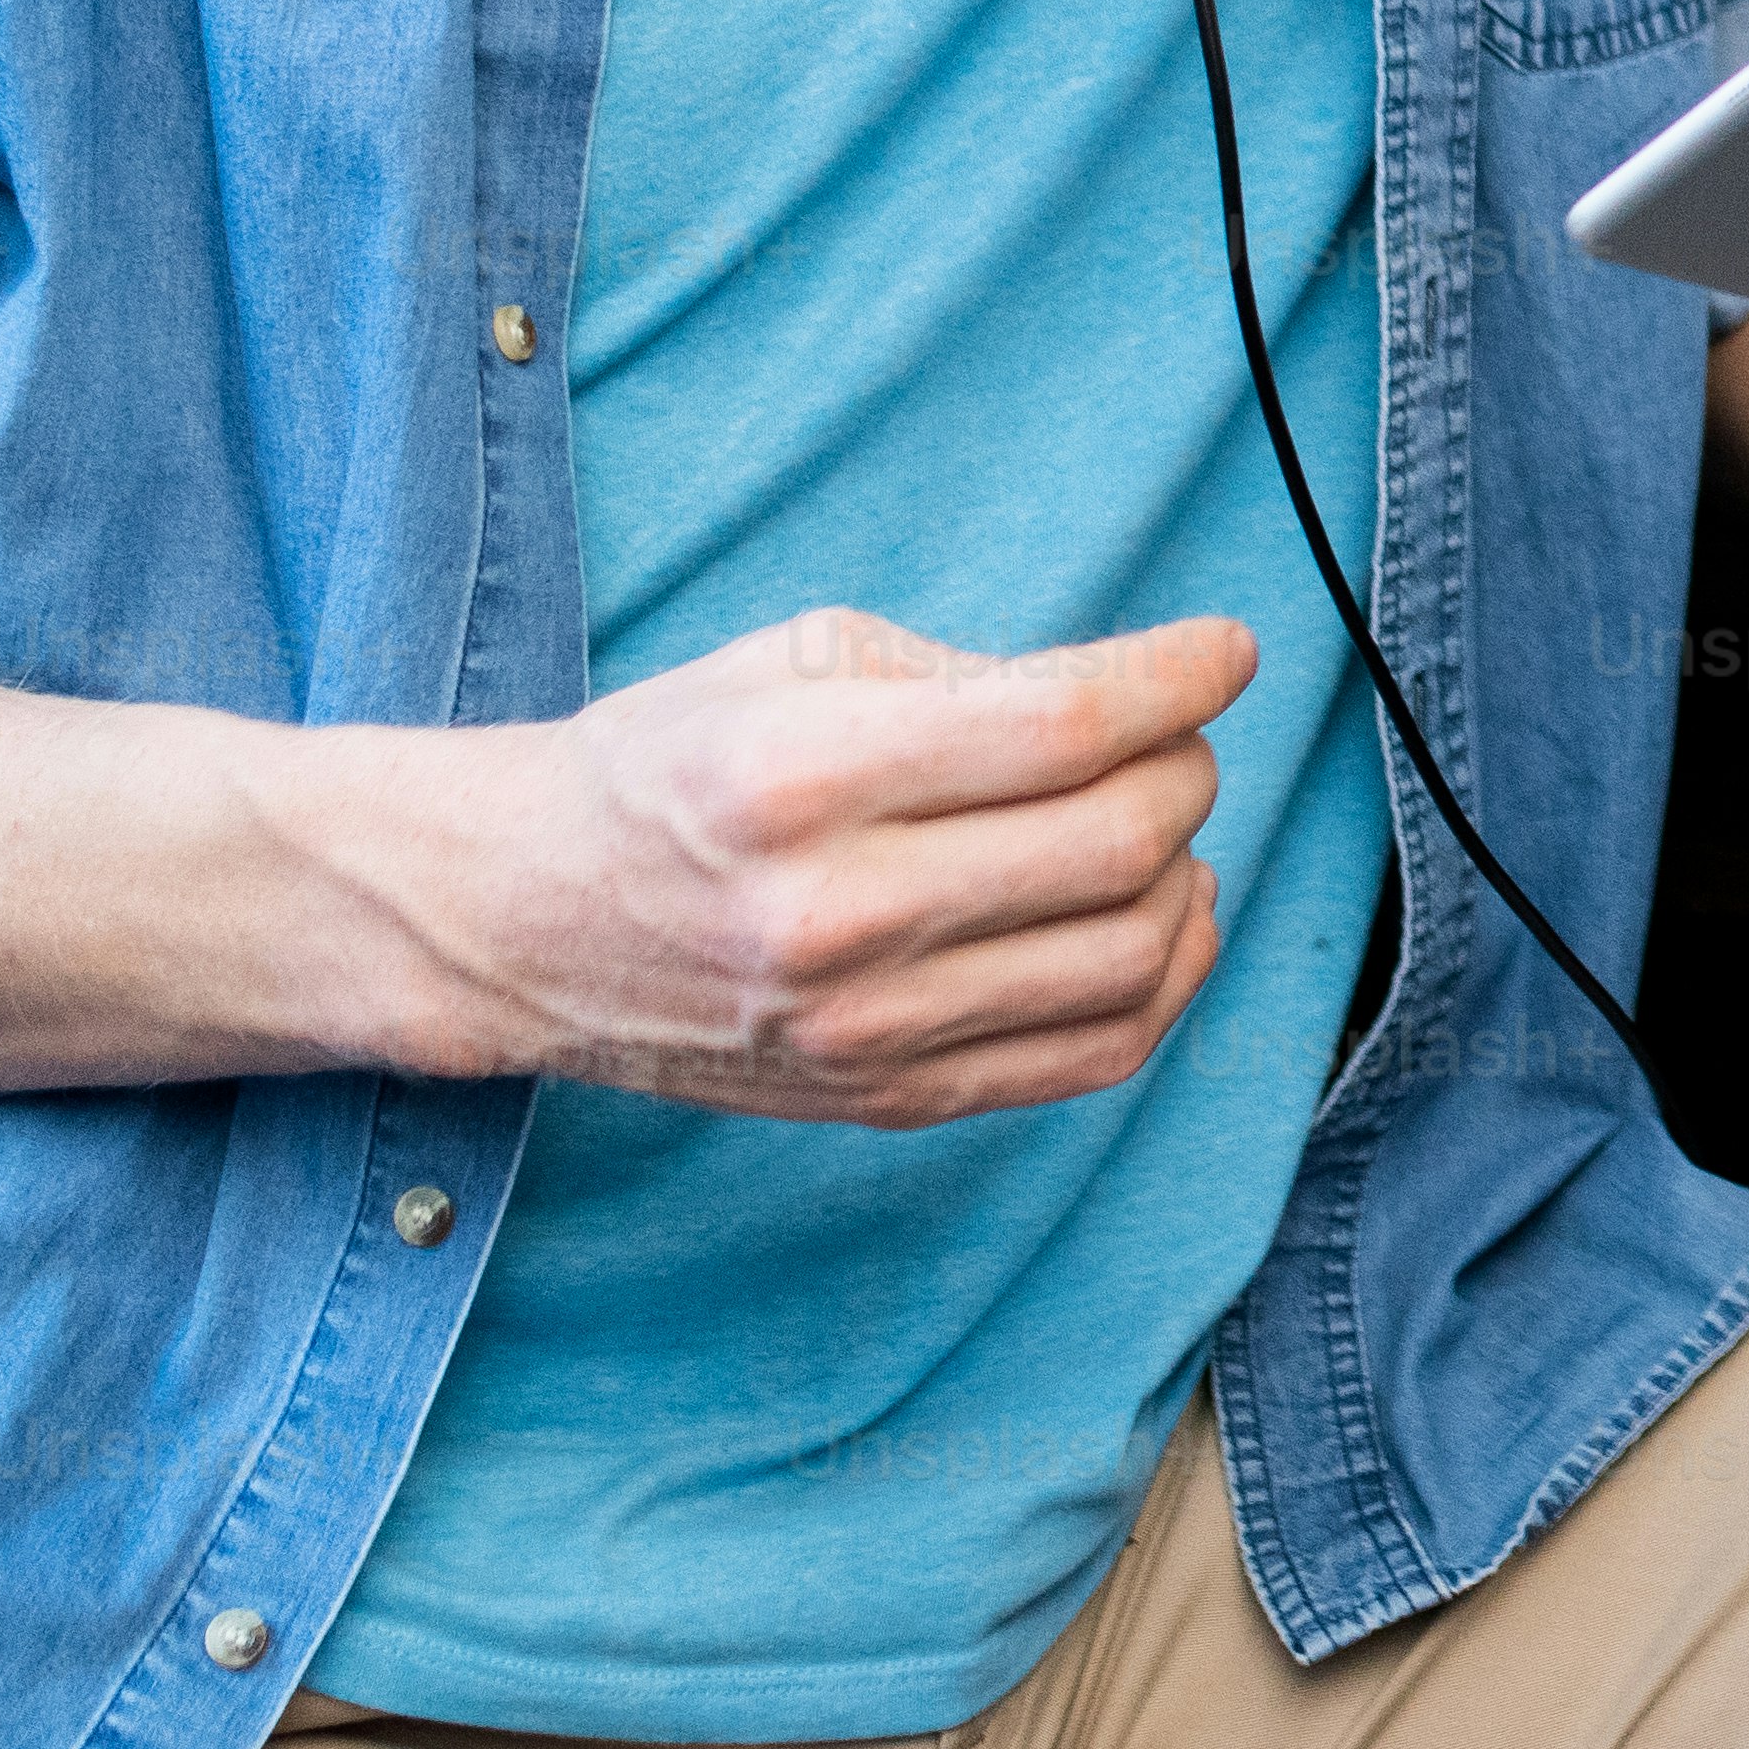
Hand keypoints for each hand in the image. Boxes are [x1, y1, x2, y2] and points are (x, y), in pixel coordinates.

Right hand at [343, 607, 1248, 1119]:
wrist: (524, 919)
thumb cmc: (668, 768)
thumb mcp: (792, 663)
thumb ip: (969, 676)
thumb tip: (1138, 697)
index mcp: (805, 775)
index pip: (1064, 724)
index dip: (1180, 677)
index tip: (1224, 652)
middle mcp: (840, 913)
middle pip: (1118, 838)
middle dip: (1187, 765)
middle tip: (1174, 734)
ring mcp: (868, 1024)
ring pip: (1133, 950)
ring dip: (1187, 867)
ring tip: (1154, 821)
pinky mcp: (893, 1095)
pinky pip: (1100, 1053)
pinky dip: (1169, 976)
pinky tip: (1158, 914)